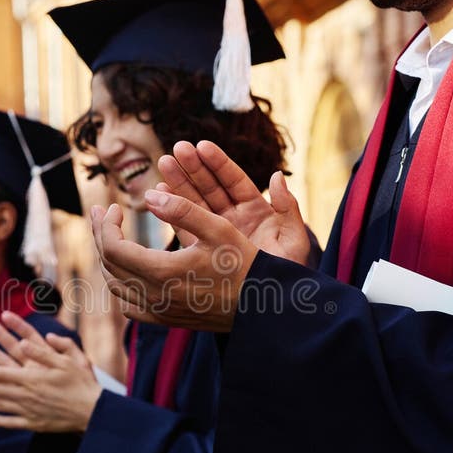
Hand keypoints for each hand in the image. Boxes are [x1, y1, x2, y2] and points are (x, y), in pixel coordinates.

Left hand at [0, 311, 101, 432]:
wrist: (93, 412)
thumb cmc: (82, 384)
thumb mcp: (67, 361)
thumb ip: (44, 352)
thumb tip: (25, 343)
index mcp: (32, 378)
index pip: (0, 374)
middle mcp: (26, 395)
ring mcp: (29, 411)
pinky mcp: (34, 423)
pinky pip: (11, 423)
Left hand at [92, 191, 255, 330]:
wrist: (262, 307)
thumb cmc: (244, 264)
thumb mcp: (218, 228)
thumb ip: (182, 209)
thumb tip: (149, 195)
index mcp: (162, 272)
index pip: (113, 247)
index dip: (107, 224)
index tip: (115, 206)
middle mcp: (155, 296)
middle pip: (109, 265)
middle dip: (101, 235)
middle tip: (103, 213)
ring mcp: (159, 312)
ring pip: (115, 286)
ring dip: (108, 259)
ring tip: (111, 236)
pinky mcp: (166, 321)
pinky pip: (130, 306)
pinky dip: (121, 285)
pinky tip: (128, 270)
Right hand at [159, 141, 310, 263]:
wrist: (273, 307)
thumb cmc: (288, 276)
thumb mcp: (293, 242)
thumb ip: (287, 208)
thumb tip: (277, 176)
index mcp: (256, 211)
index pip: (234, 181)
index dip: (218, 163)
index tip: (202, 146)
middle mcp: (233, 219)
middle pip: (210, 186)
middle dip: (193, 167)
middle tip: (176, 148)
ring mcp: (216, 233)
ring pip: (194, 203)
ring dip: (178, 183)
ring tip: (163, 163)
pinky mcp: (202, 250)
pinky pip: (185, 227)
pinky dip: (172, 211)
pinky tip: (159, 194)